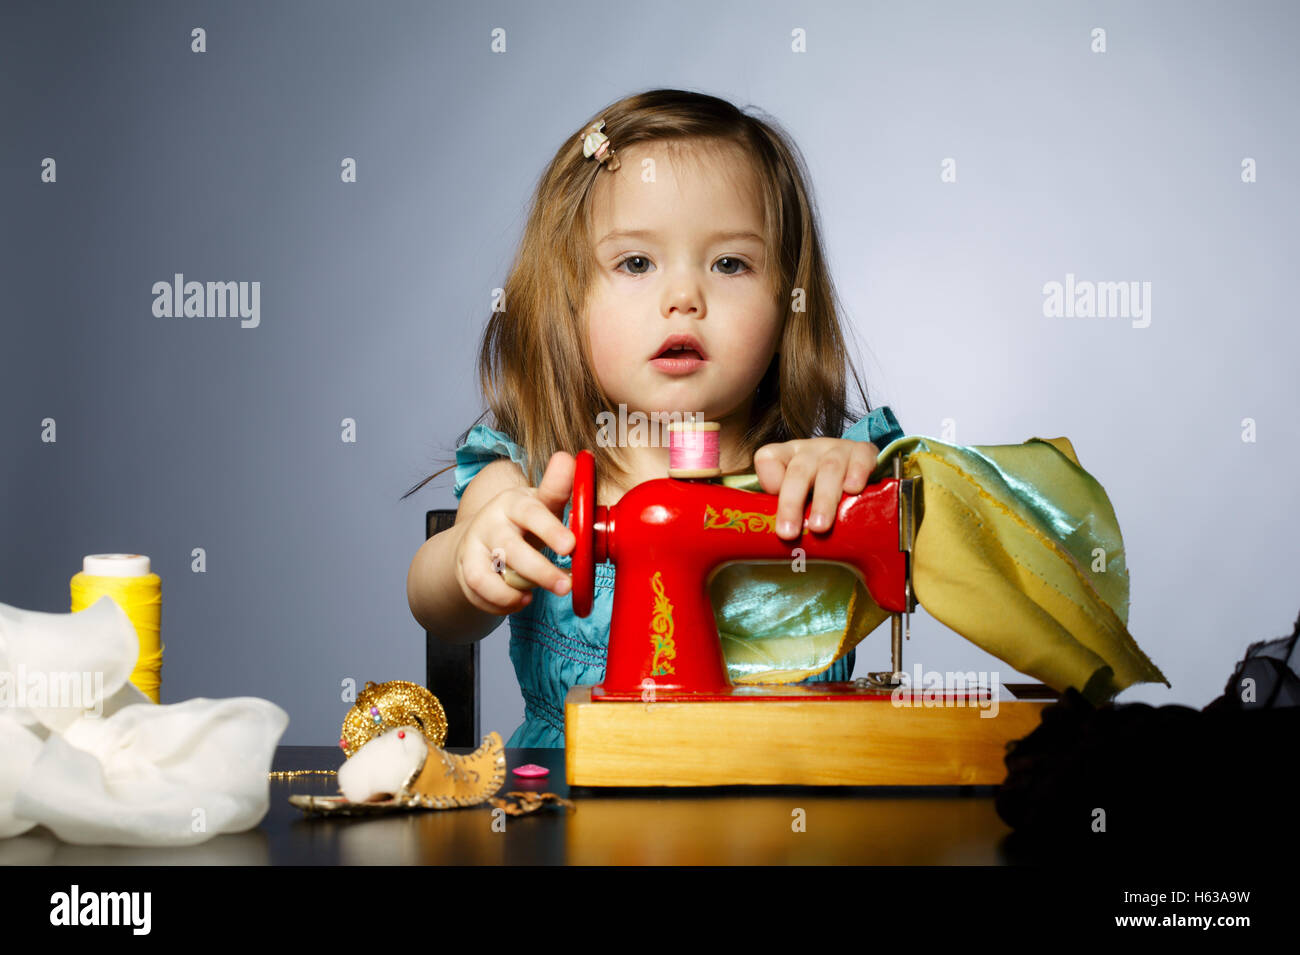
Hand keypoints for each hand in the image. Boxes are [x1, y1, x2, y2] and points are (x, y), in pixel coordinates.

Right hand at [453, 452, 576, 614]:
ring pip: (486, 575)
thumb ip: (557, 488)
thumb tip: (569, 459)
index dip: (550, 529)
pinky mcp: (465, 572)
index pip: (530, 512)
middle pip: (510, 549)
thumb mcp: (539, 504)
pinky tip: (521, 599)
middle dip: (540, 571)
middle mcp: (489, 523)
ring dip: (513, 592)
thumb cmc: (521, 522)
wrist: (479, 538)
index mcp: (512, 502)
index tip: (571, 545)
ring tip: (536, 594)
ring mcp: (473, 549)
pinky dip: (502, 602)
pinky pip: (480, 593)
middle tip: (566, 586)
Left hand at [753, 438, 879, 540]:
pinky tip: (854, 490)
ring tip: (820, 527)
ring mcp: (837, 449)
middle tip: (789, 533)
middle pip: (798, 471)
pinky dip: (857, 471)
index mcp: (787, 457)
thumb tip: (776, 549)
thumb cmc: (820, 489)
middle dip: (791, 504)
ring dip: (824, 499)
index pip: (767, 458)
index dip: (769, 480)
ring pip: (829, 469)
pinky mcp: (863, 451)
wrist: (860, 470)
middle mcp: (810, 451)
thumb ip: (788, 512)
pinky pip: (861, 457)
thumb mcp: (801, 497)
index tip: (772, 509)